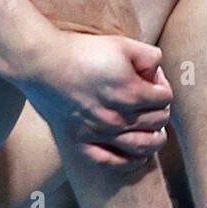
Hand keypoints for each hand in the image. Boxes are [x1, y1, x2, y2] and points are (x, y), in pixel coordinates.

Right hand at [15, 29, 172, 170]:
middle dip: (160, 111)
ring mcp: (100, 133)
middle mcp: (120, 118)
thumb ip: (148, 55)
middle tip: (153, 103)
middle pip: (157, 122)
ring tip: (157, 134)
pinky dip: (128, 162)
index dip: (162, 85)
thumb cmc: (81, 51)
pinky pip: (111, 162)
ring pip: (142, 147)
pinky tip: (136, 157)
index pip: (165, 98)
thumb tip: (158, 69)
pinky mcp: (81, 142)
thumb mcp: (121, 44)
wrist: (41, 64)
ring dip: (155, 141)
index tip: (152, 79)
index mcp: (132, 93)